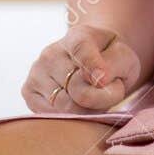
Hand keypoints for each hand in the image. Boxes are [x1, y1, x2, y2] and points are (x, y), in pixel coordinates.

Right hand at [22, 25, 141, 113]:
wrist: (90, 61)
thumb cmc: (109, 61)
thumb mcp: (124, 57)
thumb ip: (116, 64)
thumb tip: (99, 80)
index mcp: (77, 37)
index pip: (82, 50)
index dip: (94, 66)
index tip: (104, 80)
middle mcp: (51, 53)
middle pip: (79, 91)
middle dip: (101, 99)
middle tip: (109, 92)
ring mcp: (37, 72)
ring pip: (66, 107)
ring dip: (87, 111)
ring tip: (93, 98)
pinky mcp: (28, 92)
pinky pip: (51, 116)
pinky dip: (69, 117)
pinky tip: (75, 104)